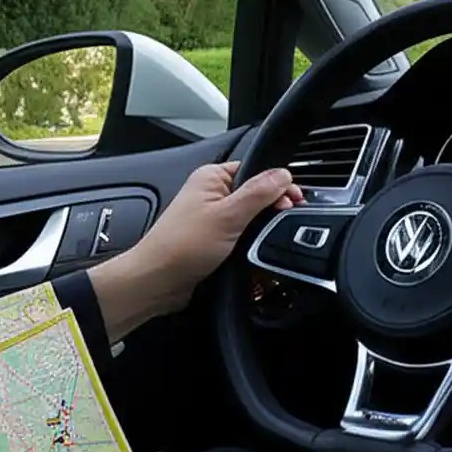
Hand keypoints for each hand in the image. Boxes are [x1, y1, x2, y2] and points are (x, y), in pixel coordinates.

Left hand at [87, 162, 302, 341]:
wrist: (157, 282)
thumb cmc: (181, 246)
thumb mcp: (228, 215)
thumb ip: (259, 193)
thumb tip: (283, 175)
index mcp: (212, 177)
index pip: (256, 170)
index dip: (278, 184)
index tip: (294, 200)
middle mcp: (211, 193)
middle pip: (256, 193)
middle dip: (272, 208)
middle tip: (282, 221)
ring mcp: (212, 217)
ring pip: (250, 216)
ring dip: (261, 228)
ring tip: (266, 239)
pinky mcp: (214, 239)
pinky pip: (241, 234)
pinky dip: (251, 241)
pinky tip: (255, 250)